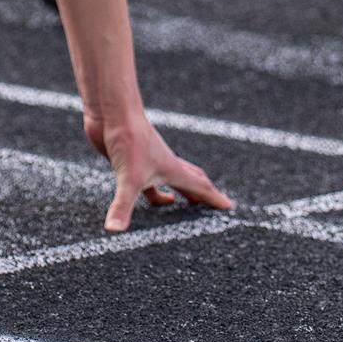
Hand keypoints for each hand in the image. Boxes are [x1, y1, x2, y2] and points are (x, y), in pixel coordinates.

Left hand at [85, 114, 233, 231]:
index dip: (214, 198)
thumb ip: (123, 206)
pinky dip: (144, 188)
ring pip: (163, 181)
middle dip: (198, 195)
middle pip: (187, 182)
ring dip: (170, 193)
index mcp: (172, 169)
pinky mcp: (129, 159)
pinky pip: (141, 179)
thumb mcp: (128, 177)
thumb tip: (113, 229)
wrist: (113, 111)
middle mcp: (162, 165)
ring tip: (173, 205)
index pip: (200, 187)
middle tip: (207, 207)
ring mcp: (146, 161)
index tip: (228, 207)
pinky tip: (137, 194)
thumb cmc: (129, 138)